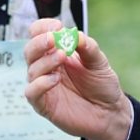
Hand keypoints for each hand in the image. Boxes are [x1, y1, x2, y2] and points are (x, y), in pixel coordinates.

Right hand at [24, 19, 131, 139]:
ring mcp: (44, 86)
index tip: (56, 26)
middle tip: (53, 39)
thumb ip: (88, 47)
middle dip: (39, 42)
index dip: (43, 27)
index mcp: (57, 52)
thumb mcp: (99, 62)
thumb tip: (74, 34)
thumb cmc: (102, 85)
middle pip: (30, 50)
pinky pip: (31, 92)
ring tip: (63, 57)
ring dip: (45, 61)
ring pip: (31, 70)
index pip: (39, 35)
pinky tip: (55, 79)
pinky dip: (40, 83)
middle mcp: (47, 67)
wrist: (109, 113)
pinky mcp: (44, 105)